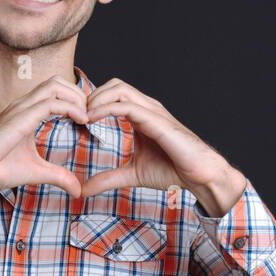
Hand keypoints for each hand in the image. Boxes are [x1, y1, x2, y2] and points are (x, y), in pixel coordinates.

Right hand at [0, 76, 87, 199]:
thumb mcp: (36, 172)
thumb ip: (58, 176)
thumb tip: (77, 190)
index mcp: (26, 113)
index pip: (55, 92)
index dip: (75, 100)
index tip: (88, 120)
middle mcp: (23, 106)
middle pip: (57, 82)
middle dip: (79, 93)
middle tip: (91, 114)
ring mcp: (21, 109)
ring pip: (56, 86)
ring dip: (77, 97)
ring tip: (88, 116)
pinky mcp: (20, 118)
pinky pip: (50, 103)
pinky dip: (71, 107)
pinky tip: (82, 121)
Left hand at [81, 78, 246, 215]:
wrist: (200, 176)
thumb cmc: (173, 170)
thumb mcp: (132, 174)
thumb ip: (108, 178)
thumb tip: (83, 189)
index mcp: (141, 115)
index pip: (113, 95)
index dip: (92, 103)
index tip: (76, 120)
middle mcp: (147, 108)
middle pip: (114, 85)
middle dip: (92, 96)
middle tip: (76, 115)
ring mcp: (153, 111)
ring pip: (119, 89)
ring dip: (96, 99)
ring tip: (82, 116)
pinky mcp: (157, 120)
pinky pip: (128, 106)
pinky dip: (106, 109)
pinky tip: (92, 120)